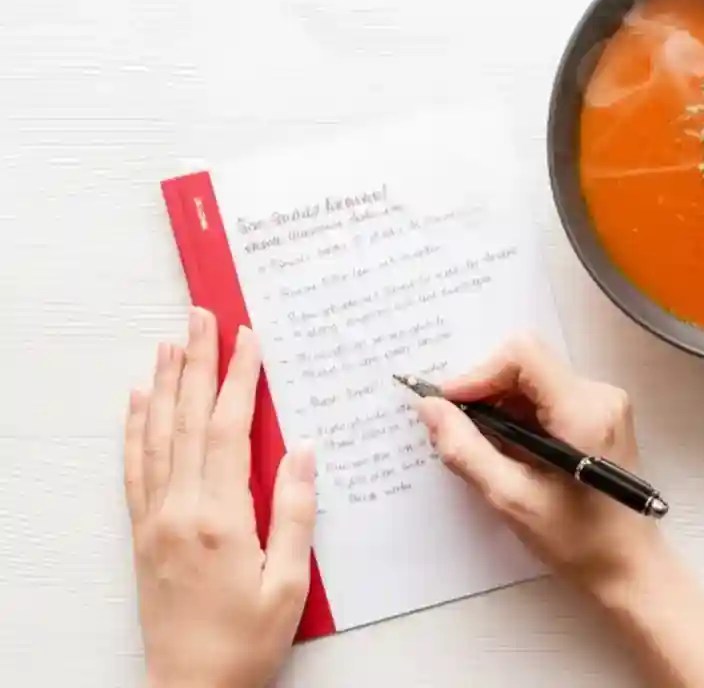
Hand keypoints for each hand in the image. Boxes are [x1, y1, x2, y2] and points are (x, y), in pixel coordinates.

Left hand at [124, 308, 315, 687]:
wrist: (192, 687)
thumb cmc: (247, 641)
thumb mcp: (290, 582)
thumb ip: (296, 512)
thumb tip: (303, 450)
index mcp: (220, 519)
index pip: (228, 431)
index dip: (239, 379)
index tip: (247, 338)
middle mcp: (179, 510)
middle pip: (187, 421)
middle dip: (197, 363)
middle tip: (201, 317)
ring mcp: (155, 520)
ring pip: (156, 437)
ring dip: (164, 385)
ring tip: (170, 342)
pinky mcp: (143, 534)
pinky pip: (135, 469)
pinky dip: (134, 429)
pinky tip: (137, 401)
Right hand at [416, 335, 662, 597]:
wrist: (630, 567)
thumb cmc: (577, 541)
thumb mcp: (512, 498)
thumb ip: (466, 449)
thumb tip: (430, 408)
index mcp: (584, 411)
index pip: (523, 356)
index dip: (478, 374)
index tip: (448, 406)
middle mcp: (600, 395)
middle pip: (527, 366)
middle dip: (486, 392)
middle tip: (458, 430)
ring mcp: (605, 404)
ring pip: (535, 381)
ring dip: (501, 407)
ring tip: (484, 448)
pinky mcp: (602, 417)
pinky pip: (549, 398)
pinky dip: (521, 416)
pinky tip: (510, 452)